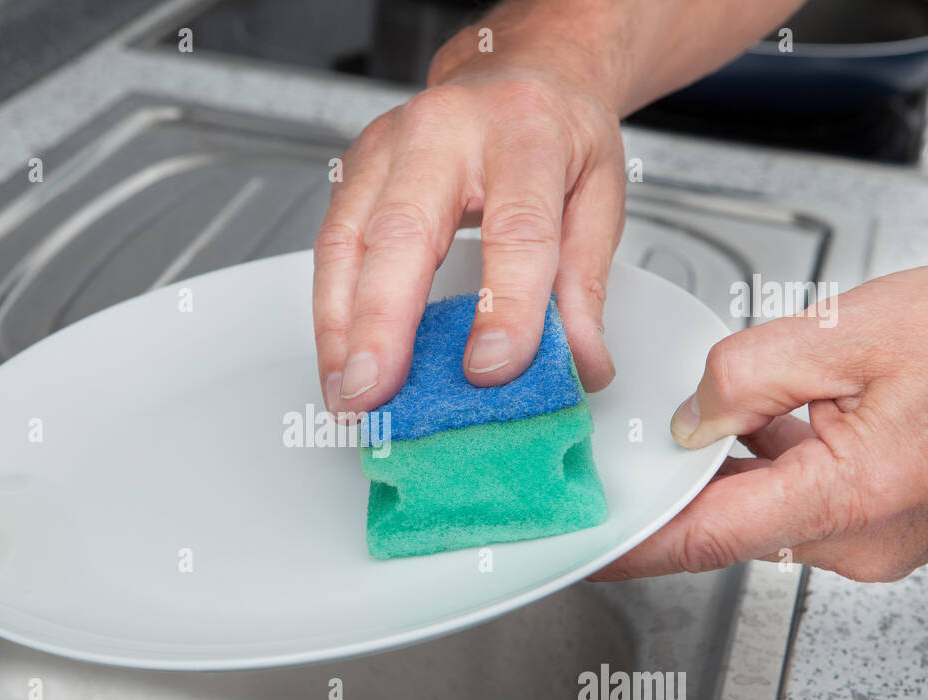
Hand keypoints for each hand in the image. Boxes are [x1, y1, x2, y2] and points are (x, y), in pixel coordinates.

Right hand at [312, 22, 626, 412]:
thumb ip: (585, 285)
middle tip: (376, 394)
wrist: (521, 73)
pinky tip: (338, 363)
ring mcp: (386, 148)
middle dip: (382, 324)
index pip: (515, 227)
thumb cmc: (557, 134)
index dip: (503, 304)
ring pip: (346, 243)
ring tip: (348, 398)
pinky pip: (329, 250)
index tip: (491, 369)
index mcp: (524, 133)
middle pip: (402, 231)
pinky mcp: (352, 172)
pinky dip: (330, 316)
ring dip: (340, 331)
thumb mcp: (599, 197)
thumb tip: (580, 364)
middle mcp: (443, 132)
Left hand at [592, 263, 927, 582]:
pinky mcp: (883, 525)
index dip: (634, 544)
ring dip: (737, 465)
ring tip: (756, 403)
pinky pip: (800, 501)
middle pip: (730, 520)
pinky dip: (773, 464)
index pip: (705, 538)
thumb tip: (691, 418)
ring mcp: (876, 540)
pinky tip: (781, 417)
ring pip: (765, 507)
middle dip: (685, 480)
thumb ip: (747, 374)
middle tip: (650, 440)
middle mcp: (862, 539)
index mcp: (848, 497)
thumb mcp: (849, 331)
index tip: (586, 548)